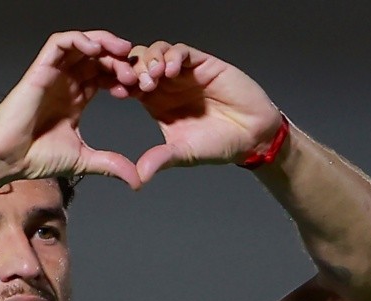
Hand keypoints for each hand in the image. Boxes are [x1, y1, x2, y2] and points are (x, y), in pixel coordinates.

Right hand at [0, 30, 142, 188]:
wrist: (8, 159)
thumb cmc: (35, 158)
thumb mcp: (83, 160)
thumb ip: (110, 164)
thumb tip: (136, 180)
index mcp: (76, 99)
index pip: (105, 76)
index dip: (123, 77)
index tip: (139, 90)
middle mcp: (66, 83)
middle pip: (98, 57)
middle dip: (120, 60)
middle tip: (135, 74)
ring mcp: (54, 74)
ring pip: (82, 44)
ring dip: (104, 43)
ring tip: (122, 52)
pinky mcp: (41, 69)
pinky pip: (60, 43)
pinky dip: (79, 39)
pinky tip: (96, 49)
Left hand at [125, 41, 283, 182]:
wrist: (251, 136)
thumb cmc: (218, 144)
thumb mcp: (184, 153)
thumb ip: (161, 159)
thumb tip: (138, 178)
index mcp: (157, 103)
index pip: (130, 85)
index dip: (121, 84)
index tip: (118, 92)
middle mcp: (168, 85)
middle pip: (139, 63)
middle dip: (133, 68)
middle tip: (135, 82)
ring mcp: (185, 72)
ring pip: (157, 51)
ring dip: (151, 60)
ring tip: (154, 77)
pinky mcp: (203, 64)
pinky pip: (182, 51)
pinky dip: (173, 56)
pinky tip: (171, 70)